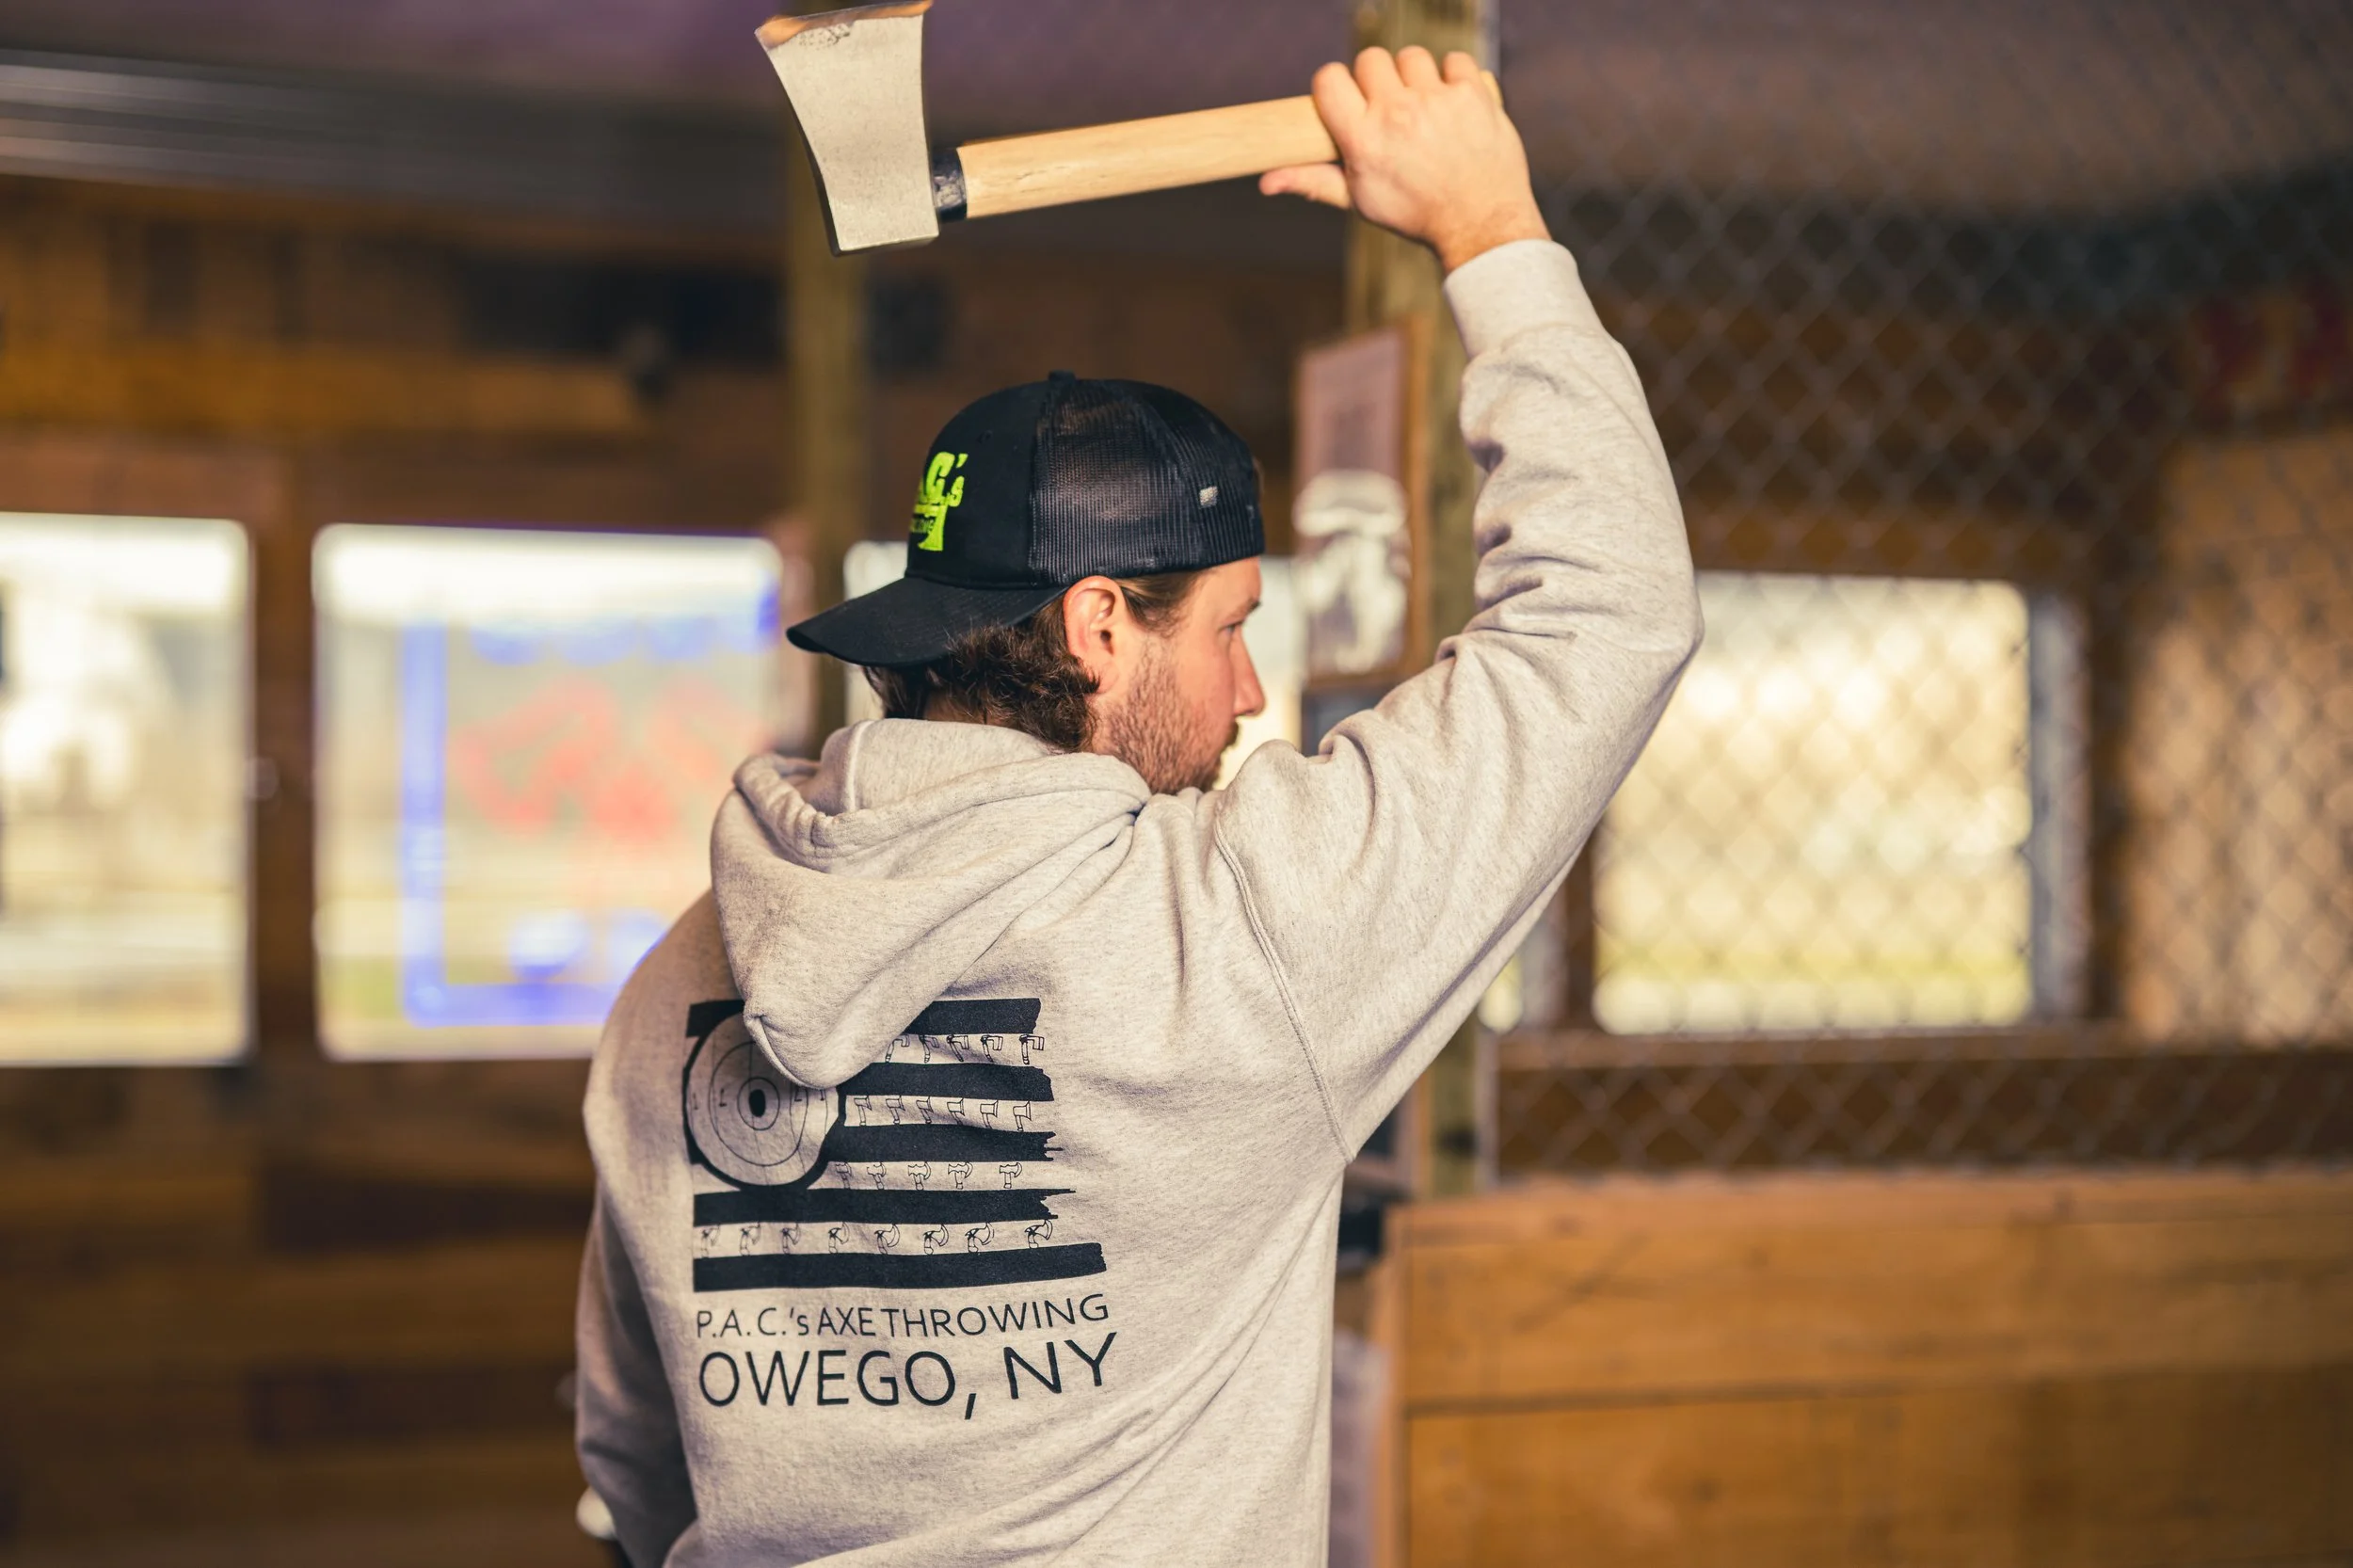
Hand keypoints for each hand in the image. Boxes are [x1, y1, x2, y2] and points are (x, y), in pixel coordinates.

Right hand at [1261, 46, 1548, 273]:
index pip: (1329, 78)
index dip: (1336, 84)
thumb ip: (1313, 182)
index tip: (1349, 99)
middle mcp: (1397, 115)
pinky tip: (1452, 103)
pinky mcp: (1473, 94)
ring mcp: (1437, 101)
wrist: (1479, 224)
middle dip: (1377, 80)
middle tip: (1390, 107)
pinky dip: (1453, 76)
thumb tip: (1266, 182)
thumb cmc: (1414, 213)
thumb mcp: (1360, 202)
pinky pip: (1454, 60)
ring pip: (1411, 56)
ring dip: (1414, 76)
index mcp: (1363, 139)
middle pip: (1370, 59)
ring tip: (1423, 106)